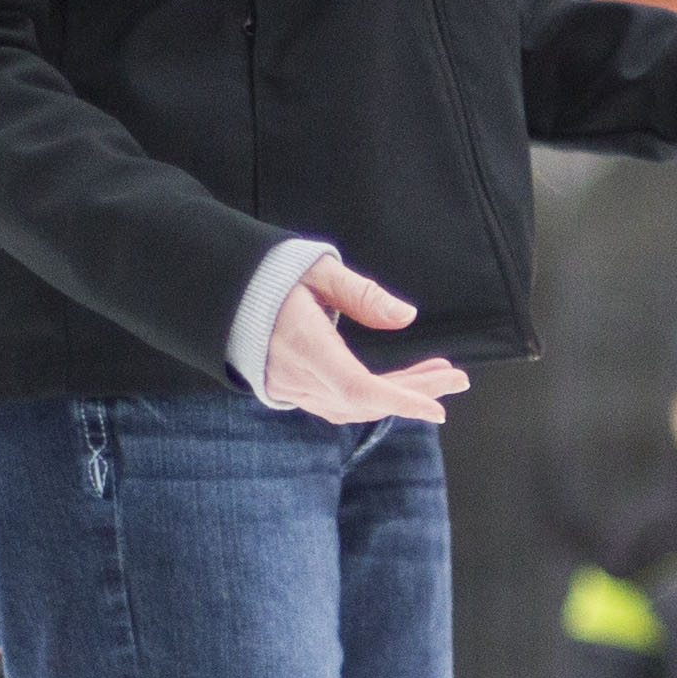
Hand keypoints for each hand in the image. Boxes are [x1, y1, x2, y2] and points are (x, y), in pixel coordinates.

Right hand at [263, 256, 472, 427]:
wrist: (220, 293)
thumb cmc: (270, 275)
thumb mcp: (317, 269)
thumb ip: (361, 293)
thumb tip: (406, 317)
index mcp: (303, 345)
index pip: (358, 388)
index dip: (401, 402)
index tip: (438, 407)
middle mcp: (296, 376)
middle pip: (365, 401)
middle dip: (415, 392)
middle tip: (456, 378)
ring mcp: (290, 389)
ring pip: (354, 407)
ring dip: (397, 395)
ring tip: (434, 375)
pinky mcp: (290, 390)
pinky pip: (337, 404)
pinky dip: (373, 398)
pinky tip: (398, 384)